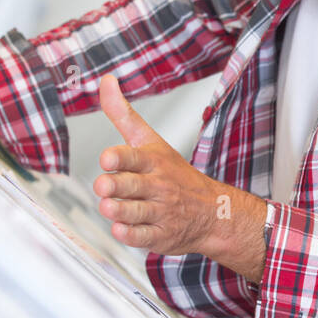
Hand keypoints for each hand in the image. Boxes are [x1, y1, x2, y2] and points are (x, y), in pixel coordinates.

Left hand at [95, 75, 266, 277]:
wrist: (213, 211)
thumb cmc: (174, 173)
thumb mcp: (150, 140)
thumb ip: (123, 113)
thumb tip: (105, 81)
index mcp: (153, 161)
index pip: (133, 156)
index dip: (118, 157)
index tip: (106, 159)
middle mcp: (157, 186)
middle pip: (131, 185)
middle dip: (114, 185)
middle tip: (104, 185)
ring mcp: (160, 212)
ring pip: (134, 212)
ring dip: (118, 210)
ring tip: (109, 206)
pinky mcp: (159, 236)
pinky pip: (141, 237)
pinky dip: (129, 234)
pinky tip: (121, 228)